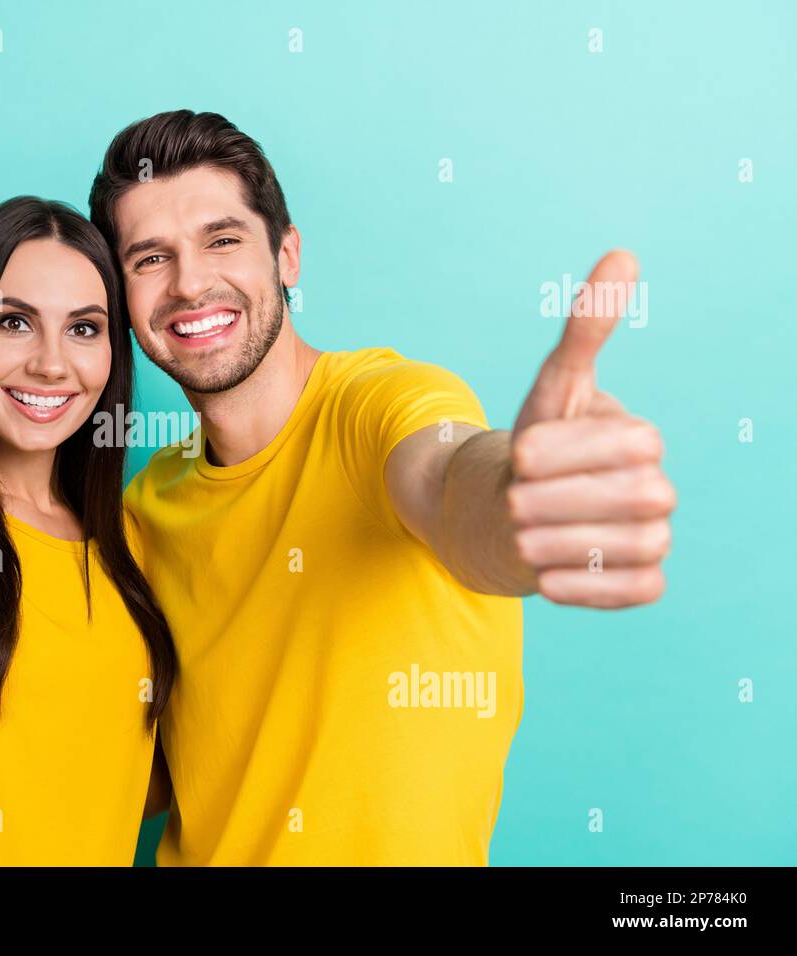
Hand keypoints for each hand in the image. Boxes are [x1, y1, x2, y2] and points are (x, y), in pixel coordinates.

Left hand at [507, 250, 675, 607]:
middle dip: (563, 500)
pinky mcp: (642, 584)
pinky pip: (634, 593)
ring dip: (566, 542)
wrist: (510, 514)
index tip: (520, 455)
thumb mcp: (548, 390)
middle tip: (513, 499)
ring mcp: (655, 540)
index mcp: (640, 441)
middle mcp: (657, 490)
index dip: (570, 451)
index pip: (633, 444)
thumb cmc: (533, 450)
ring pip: (636, 547)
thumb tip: (621, 255)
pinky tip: (542, 573)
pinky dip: (586, 586)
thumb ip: (583, 332)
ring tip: (520, 533)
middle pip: (639, 498)